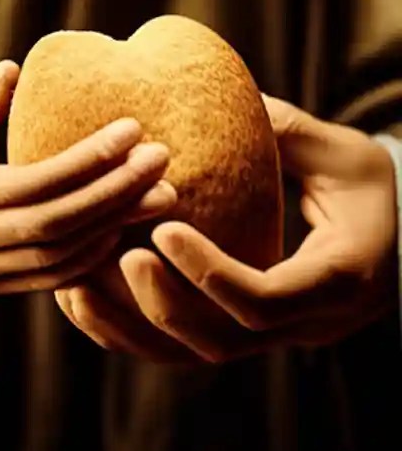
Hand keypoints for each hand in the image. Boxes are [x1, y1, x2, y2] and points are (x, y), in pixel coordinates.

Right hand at [0, 60, 176, 296]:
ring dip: (113, 226)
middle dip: (114, 193)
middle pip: (50, 226)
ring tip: (161, 192)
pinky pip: (48, 279)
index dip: (84, 162)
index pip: (24, 185)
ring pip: (56, 258)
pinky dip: (91, 256)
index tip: (131, 130)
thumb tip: (15, 72)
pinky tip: (120, 226)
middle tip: (161, 160)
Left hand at [57, 95, 398, 362]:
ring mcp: (272, 339)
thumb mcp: (343, 155)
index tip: (164, 230)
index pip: (267, 302)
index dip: (211, 274)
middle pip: (223, 341)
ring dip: (131, 326)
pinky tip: (80, 302)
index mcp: (339, 281)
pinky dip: (126, 333)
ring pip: (193, 356)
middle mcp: (306, 324)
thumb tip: (217, 94)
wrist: (398, 240)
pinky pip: (177, 352)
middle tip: (118, 257)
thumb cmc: (369, 188)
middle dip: (163, 304)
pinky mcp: (241, 337)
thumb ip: (286, 131)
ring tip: (80, 287)